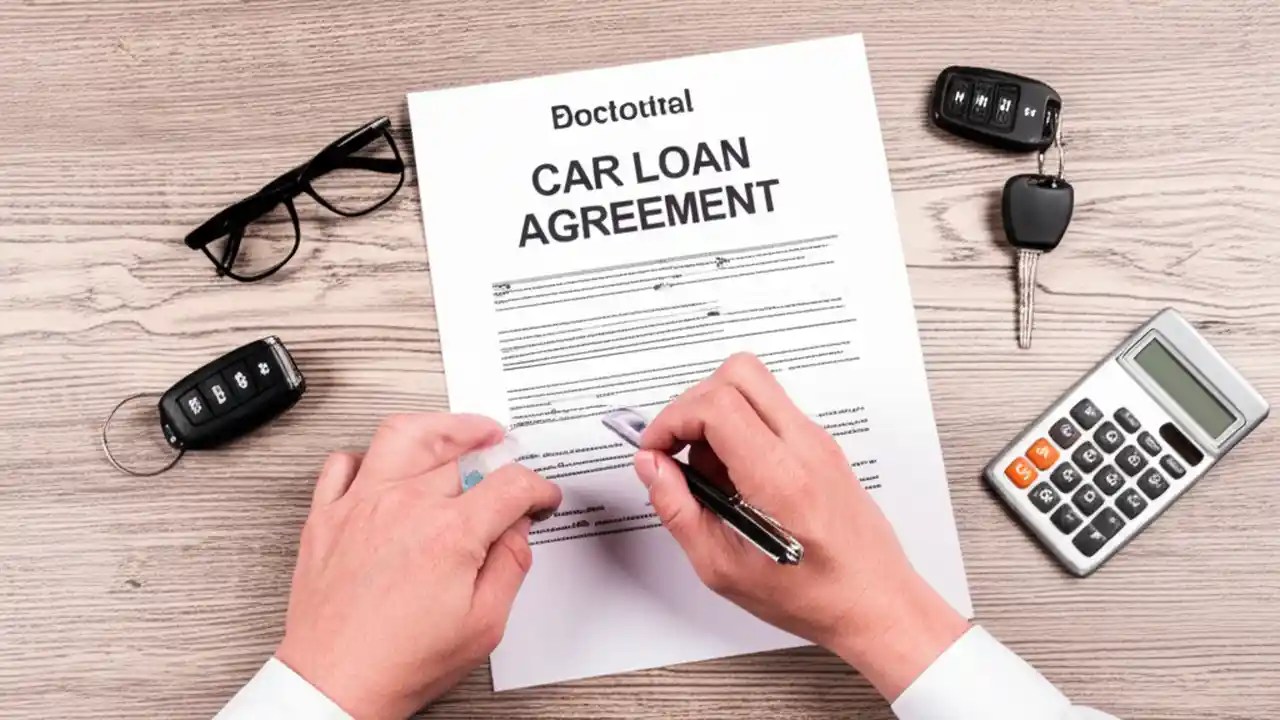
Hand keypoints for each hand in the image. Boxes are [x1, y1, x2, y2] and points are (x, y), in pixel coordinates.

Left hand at [276, 414, 561, 718]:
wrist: (335, 683)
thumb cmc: (401, 662)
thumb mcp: (484, 625)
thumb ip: (511, 566)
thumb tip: (518, 530)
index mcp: (450, 534)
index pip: (511, 483)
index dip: (538, 488)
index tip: (541, 498)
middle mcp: (404, 507)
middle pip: (464, 455)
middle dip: (498, 456)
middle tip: (507, 469)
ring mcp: (360, 505)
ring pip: (403, 435)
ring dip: (440, 428)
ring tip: (460, 434)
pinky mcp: (326, 517)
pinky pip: (342, 464)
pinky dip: (369, 457)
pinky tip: (387, 466)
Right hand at [633, 354, 967, 699]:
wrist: (876, 602)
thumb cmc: (816, 595)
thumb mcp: (724, 568)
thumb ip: (679, 511)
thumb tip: (653, 468)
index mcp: (781, 478)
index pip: (716, 405)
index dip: (671, 419)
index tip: (655, 448)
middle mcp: (805, 446)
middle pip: (737, 373)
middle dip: (691, 404)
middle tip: (676, 447)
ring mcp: (817, 441)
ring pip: (753, 386)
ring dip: (716, 416)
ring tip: (710, 474)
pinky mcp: (820, 445)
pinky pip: (769, 412)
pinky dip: (738, 430)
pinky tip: (734, 480)